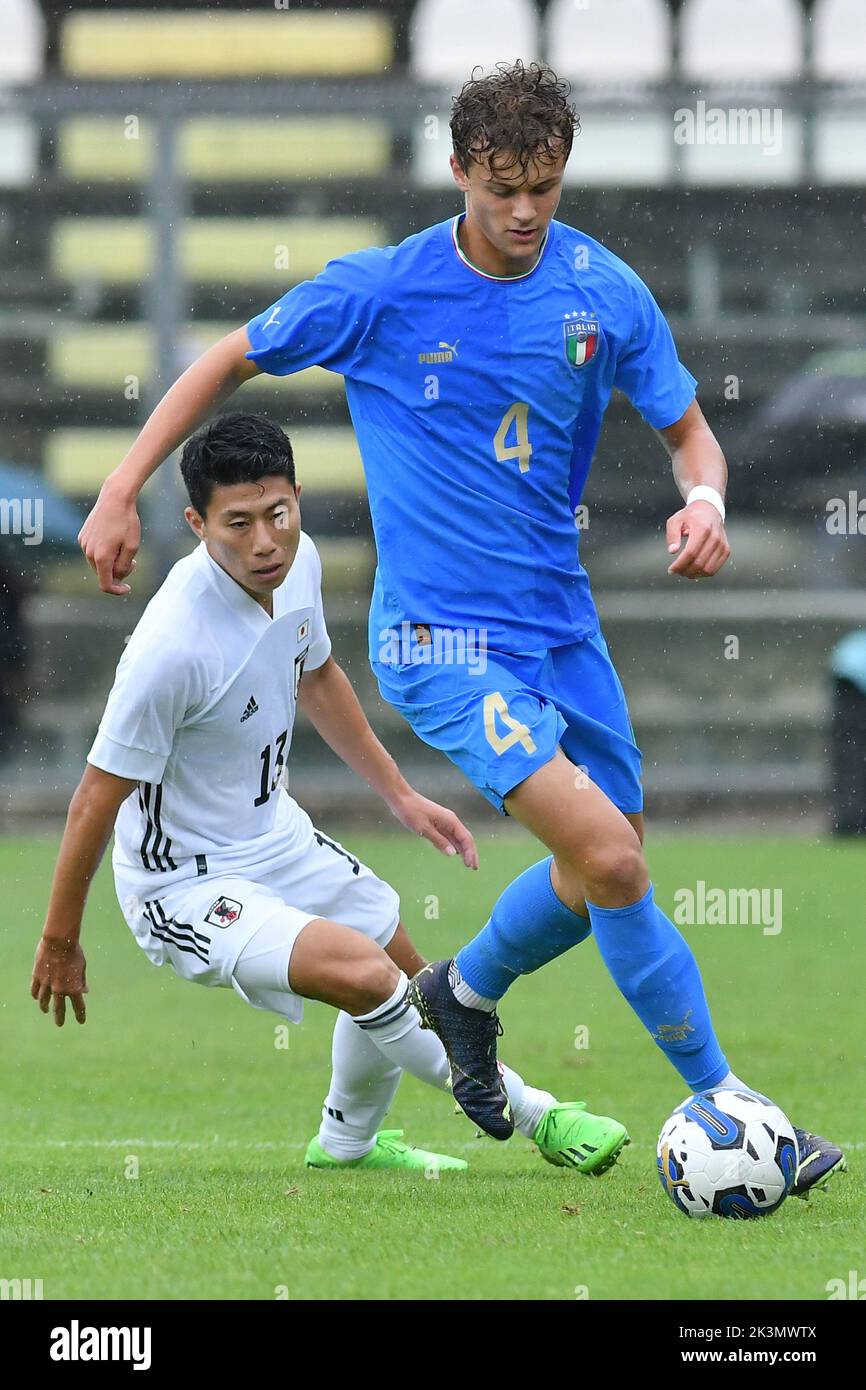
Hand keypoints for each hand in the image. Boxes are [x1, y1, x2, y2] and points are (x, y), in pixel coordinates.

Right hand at [31, 937, 87, 1026]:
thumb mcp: (82, 966)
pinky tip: (36, 998)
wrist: (59, 941)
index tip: (81, 1021)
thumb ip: (81, 980)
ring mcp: (47, 984)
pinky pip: (35, 990)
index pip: (78, 1006)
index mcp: (74, 987)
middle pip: (59, 1008)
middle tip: (60, 1024)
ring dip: (45, 1007)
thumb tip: (85, 991)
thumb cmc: (74, 952)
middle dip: (60, 1018)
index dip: (80, 1015)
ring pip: (44, 1001)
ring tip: (46, 1010)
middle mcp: (60, 989)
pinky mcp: (37, 977)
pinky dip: (35, 995)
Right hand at [78, 479, 140, 595]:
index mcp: (101, 557)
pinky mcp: (82, 536)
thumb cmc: (127, 521)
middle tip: (133, 562)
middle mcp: (88, 552)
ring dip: (111, 562)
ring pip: (98, 563)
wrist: (115, 498)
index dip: (117, 591)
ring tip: (124, 548)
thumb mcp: (132, 547)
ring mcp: (84, 544)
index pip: (105, 585)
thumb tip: (117, 577)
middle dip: (118, 572)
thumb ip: (125, 566)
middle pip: (103, 574)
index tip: (127, 588)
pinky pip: (93, 552)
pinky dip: (104, 552)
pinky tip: (113, 539)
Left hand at [389, 789, 478, 868]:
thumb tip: (453, 854)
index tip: (471, 866)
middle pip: (465, 839)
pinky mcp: (437, 824)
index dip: (470, 853)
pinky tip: (455, 853)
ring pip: (458, 838)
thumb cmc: (412, 811)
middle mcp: (450, 821)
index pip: (466, 839)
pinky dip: (454, 845)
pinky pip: (449, 837)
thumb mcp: (424, 829)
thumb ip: (439, 841)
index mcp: (451, 821)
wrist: (401, 799)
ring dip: (464, 850)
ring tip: (467, 863)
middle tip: (474, 868)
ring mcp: (444, 822)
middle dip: (471, 853)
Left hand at [666, 500, 730, 579]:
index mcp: (702, 528)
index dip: (679, 565)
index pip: (691, 553)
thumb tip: (672, 551)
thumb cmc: (690, 516)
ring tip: (684, 571)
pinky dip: (702, 573)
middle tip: (676, 571)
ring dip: (693, 574)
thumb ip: (672, 535)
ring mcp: (722, 545)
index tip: (671, 569)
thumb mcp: (676, 520)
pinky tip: (693, 570)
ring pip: (707, 569)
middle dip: (685, 571)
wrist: (709, 510)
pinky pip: (714, 569)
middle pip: (699, 563)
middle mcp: (715, 537)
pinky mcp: (725, 550)